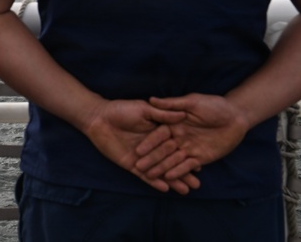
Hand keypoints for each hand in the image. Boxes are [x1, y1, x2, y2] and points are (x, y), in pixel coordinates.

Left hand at [81, 99, 200, 194]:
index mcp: (157, 133)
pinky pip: (144, 176)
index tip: (201, 164)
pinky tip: (166, 188)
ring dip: (172, 181)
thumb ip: (162, 114)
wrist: (99, 118)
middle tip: (197, 184)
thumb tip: (183, 113)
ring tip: (186, 190)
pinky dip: (154, 182)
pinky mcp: (131, 165)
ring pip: (160, 171)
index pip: (175, 147)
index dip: (187, 156)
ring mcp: (142, 157)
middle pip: (170, 162)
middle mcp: (151, 147)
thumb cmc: (121, 110)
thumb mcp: (144, 109)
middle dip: (184, 173)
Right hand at [137, 94, 249, 181]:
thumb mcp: (192, 102)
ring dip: (163, 168)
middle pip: (163, 150)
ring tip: (151, 176)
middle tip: (140, 167)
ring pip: (173, 160)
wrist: (235, 117)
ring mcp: (188, 148)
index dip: (148, 143)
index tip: (137, 151)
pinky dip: (179, 172)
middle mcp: (178, 137)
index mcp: (173, 124)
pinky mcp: (199, 157)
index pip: (158, 135)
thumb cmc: (214, 105)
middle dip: (152, 158)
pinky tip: (170, 179)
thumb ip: (172, 104)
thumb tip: (152, 99)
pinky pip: (187, 166)